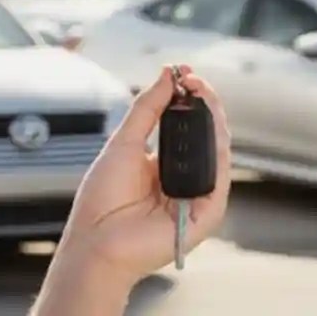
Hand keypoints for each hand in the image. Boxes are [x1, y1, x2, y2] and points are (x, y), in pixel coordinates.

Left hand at [34, 65, 230, 313]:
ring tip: (202, 94)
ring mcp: (196, 197)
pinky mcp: (206, 215)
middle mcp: (182, 180)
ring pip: (218, 153)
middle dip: (204, 103)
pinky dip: (218, 151)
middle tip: (194, 80)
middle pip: (207, 137)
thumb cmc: (102, 201)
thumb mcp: (124, 143)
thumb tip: (166, 76)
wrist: (96, 241)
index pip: (187, 127)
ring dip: (214, 119)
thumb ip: (146, 110)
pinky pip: (219, 178)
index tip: (184, 74)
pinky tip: (210, 127)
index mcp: (162, 165)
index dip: (189, 99)